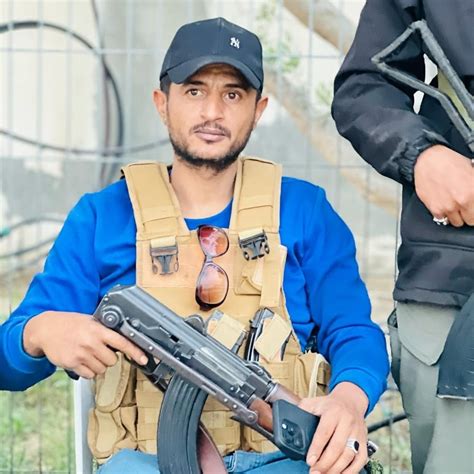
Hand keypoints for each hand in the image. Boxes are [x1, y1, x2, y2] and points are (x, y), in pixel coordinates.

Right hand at [23, 311, 147, 378]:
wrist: (46, 329)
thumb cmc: (70, 323)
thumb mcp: (90, 321)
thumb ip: (105, 330)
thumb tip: (123, 339)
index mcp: (98, 330)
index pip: (122, 342)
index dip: (135, 351)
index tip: (144, 358)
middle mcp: (91, 343)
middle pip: (112, 360)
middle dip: (109, 357)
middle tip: (99, 350)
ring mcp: (81, 354)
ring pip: (102, 369)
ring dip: (98, 365)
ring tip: (89, 354)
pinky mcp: (72, 364)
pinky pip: (89, 375)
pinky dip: (89, 371)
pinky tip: (82, 360)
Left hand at [299, 382, 368, 473]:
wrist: (350, 401)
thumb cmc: (330, 404)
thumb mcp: (314, 402)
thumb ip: (303, 410)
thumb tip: (290, 421)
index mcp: (333, 411)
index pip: (324, 432)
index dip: (316, 448)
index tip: (309, 460)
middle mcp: (347, 422)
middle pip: (337, 446)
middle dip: (325, 463)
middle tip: (314, 471)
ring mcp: (357, 433)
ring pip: (348, 455)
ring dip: (336, 469)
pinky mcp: (364, 442)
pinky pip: (360, 460)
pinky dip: (351, 471)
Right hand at [414, 145, 473, 226]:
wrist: (429, 160)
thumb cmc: (450, 162)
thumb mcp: (472, 172)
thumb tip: (473, 200)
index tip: (472, 207)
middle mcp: (462, 201)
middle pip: (470, 220)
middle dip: (468, 214)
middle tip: (465, 206)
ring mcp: (447, 207)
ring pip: (456, 222)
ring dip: (456, 215)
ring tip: (453, 205)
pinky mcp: (434, 208)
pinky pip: (441, 218)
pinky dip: (443, 213)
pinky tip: (443, 203)